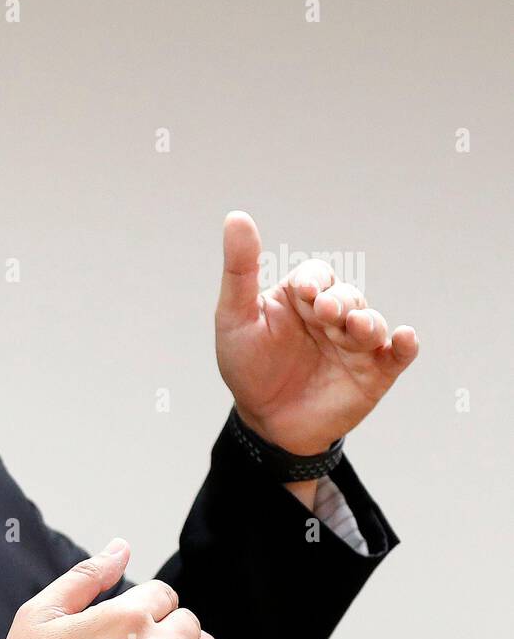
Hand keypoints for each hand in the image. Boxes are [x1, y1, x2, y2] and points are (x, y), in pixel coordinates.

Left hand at [215, 212, 419, 454]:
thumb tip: (236, 216)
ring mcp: (354, 345)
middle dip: (340, 303)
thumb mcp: (234, 317)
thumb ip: (239, 270)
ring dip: (367, 323)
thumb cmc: (246, 365)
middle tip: (326, 313)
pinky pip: (398, 355)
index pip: (317, 276)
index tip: (304, 293)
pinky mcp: (374, 374)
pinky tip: (404, 338)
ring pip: (372, 324)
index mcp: (301, 299)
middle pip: (347, 296)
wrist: (263, 422)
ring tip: (356, 328)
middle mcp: (332, 317)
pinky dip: (405, 346)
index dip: (314, 281)